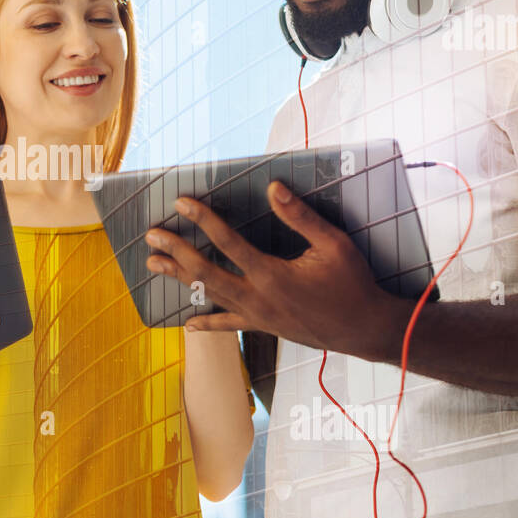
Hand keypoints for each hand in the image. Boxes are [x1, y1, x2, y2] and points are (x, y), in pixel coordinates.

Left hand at [143, 181, 403, 360]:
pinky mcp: (263, 327)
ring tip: (153, 264)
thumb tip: (273, 188)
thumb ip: (300, 217)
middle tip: (152, 236)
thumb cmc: (353, 283)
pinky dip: (207, 324)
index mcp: (272, 275)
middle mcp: (257, 298)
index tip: (182, 202)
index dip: (203, 219)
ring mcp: (257, 316)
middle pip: (205, 273)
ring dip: (180, 279)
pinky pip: (229, 326)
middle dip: (176, 252)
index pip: (228, 242)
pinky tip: (188, 325)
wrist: (365, 330)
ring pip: (210, 297)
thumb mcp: (333, 244)